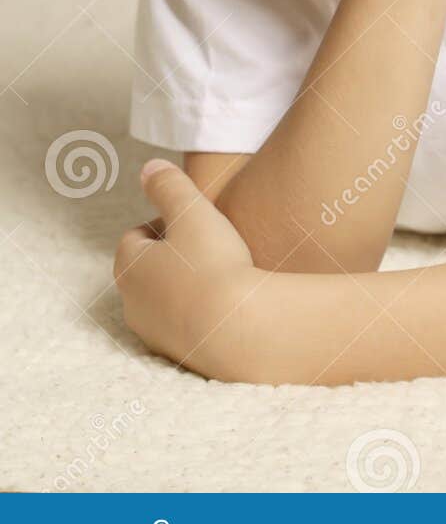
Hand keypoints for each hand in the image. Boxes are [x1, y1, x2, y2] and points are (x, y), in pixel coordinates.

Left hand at [113, 159, 258, 381]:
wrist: (239, 330)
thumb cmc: (214, 264)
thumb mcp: (192, 210)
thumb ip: (168, 184)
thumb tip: (149, 168)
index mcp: (128, 266)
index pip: (136, 235)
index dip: (166, 223)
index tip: (196, 222)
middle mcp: (132, 304)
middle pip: (148, 269)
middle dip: (173, 256)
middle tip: (209, 245)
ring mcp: (154, 334)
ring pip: (165, 299)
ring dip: (186, 285)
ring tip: (222, 274)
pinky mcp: (179, 355)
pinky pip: (185, 325)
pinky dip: (200, 311)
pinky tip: (228, 303)